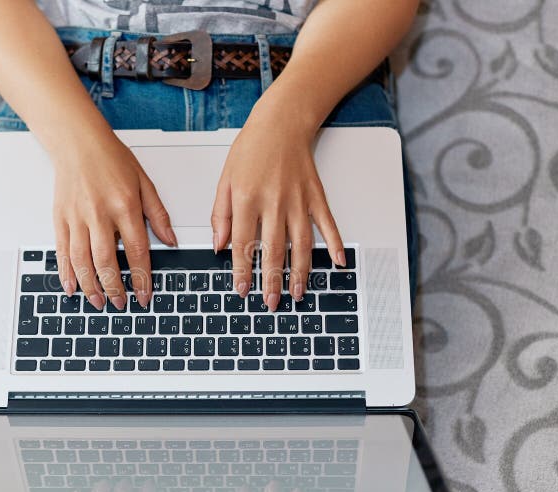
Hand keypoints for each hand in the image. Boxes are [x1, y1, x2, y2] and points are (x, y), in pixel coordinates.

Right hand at [53, 131, 176, 309]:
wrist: (78, 142)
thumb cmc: (111, 158)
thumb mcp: (144, 183)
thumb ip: (158, 214)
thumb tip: (171, 241)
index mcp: (125, 206)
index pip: (137, 251)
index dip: (141, 278)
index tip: (144, 295)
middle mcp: (99, 214)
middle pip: (107, 261)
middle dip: (115, 288)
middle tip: (121, 303)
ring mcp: (77, 217)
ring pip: (82, 261)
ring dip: (91, 286)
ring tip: (99, 302)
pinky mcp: (60, 218)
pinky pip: (62, 251)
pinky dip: (66, 272)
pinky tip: (71, 287)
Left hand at [211, 114, 344, 310]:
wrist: (281, 122)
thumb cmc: (251, 149)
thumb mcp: (225, 180)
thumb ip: (221, 214)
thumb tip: (219, 245)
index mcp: (246, 198)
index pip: (242, 243)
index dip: (242, 270)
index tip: (242, 290)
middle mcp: (273, 201)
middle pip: (273, 250)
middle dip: (271, 280)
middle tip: (271, 302)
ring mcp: (298, 200)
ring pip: (300, 243)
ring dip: (300, 272)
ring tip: (297, 293)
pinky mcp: (316, 195)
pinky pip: (327, 224)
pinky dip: (334, 244)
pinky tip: (338, 262)